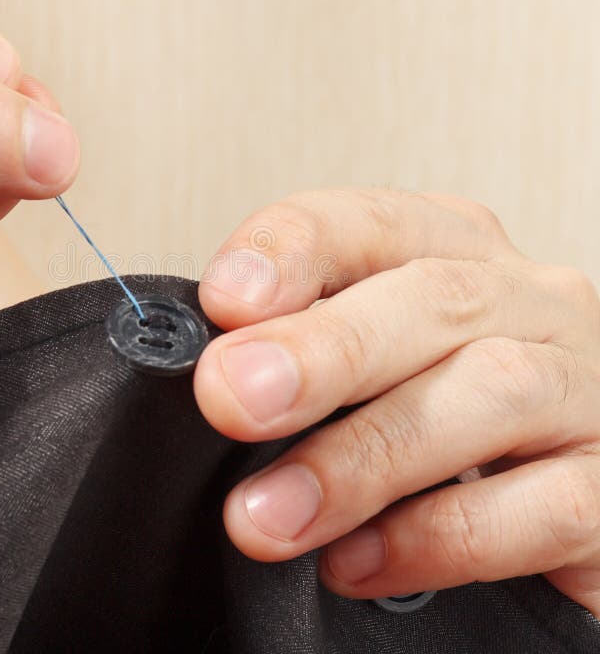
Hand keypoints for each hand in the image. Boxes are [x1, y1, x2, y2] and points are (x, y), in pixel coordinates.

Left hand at [195, 188, 599, 615]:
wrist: (564, 484)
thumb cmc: (451, 410)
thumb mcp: (373, 356)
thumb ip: (308, 350)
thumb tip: (219, 375)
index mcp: (453, 253)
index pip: (370, 221)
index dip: (294, 253)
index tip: (225, 303)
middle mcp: (526, 302)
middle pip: (432, 298)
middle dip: (324, 351)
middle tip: (233, 397)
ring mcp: (583, 386)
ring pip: (491, 391)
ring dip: (364, 457)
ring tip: (272, 513)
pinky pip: (545, 506)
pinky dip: (438, 538)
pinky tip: (359, 561)